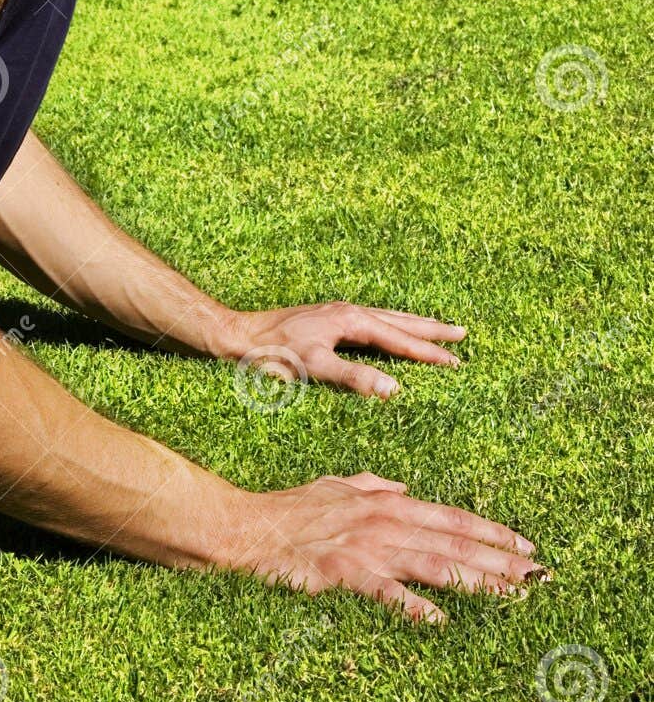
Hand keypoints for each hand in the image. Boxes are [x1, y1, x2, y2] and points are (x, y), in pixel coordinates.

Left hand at [227, 301, 467, 397]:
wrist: (238, 335)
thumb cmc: (272, 354)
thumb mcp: (313, 368)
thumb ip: (354, 379)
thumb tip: (394, 390)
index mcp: (350, 320)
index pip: (398, 339)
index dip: (428, 352)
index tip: (457, 361)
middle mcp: (349, 311)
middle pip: (399, 321)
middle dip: (430, 329)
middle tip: (463, 333)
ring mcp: (339, 313)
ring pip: (387, 318)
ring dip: (414, 324)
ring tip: (438, 327)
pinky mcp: (329, 319)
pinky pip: (372, 321)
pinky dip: (392, 326)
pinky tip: (391, 331)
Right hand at [227, 472, 546, 623]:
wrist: (248, 526)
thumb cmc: (290, 508)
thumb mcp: (336, 486)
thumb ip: (373, 486)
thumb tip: (403, 488)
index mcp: (388, 502)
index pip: (453, 517)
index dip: (492, 531)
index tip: (526, 545)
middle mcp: (385, 520)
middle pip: (455, 541)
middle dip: (501, 559)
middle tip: (540, 576)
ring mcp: (366, 546)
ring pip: (433, 564)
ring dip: (476, 580)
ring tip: (511, 595)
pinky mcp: (343, 571)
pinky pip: (385, 592)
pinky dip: (412, 606)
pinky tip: (439, 620)